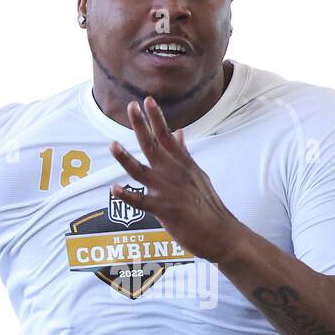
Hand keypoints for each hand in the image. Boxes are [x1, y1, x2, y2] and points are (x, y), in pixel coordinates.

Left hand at [108, 96, 246, 263]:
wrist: (222, 234)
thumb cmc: (208, 206)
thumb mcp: (198, 174)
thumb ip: (184, 153)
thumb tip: (178, 132)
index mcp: (182, 165)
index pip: (167, 136)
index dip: (156, 118)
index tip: (147, 100)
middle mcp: (174, 174)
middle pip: (154, 145)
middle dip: (141, 125)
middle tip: (131, 106)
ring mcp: (168, 191)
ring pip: (142, 172)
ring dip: (125, 158)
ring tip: (112, 144)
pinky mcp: (165, 210)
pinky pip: (141, 202)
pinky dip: (127, 196)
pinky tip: (114, 189)